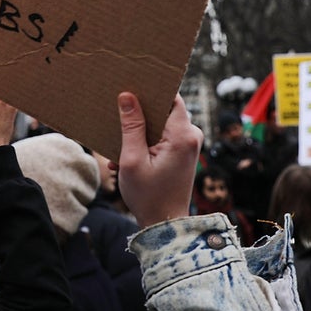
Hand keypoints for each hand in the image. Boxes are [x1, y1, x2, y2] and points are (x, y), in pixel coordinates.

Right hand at [115, 92, 202, 227]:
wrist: (165, 225)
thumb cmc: (149, 196)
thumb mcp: (132, 160)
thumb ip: (131, 126)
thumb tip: (127, 96)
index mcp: (182, 135)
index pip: (171, 97)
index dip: (153, 89)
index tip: (133, 86)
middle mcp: (191, 136)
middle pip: (165, 109)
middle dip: (141, 112)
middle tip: (119, 116)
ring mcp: (189, 144)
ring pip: (161, 123)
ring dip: (139, 131)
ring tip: (119, 146)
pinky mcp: (184, 152)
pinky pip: (163, 135)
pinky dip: (145, 142)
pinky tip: (127, 157)